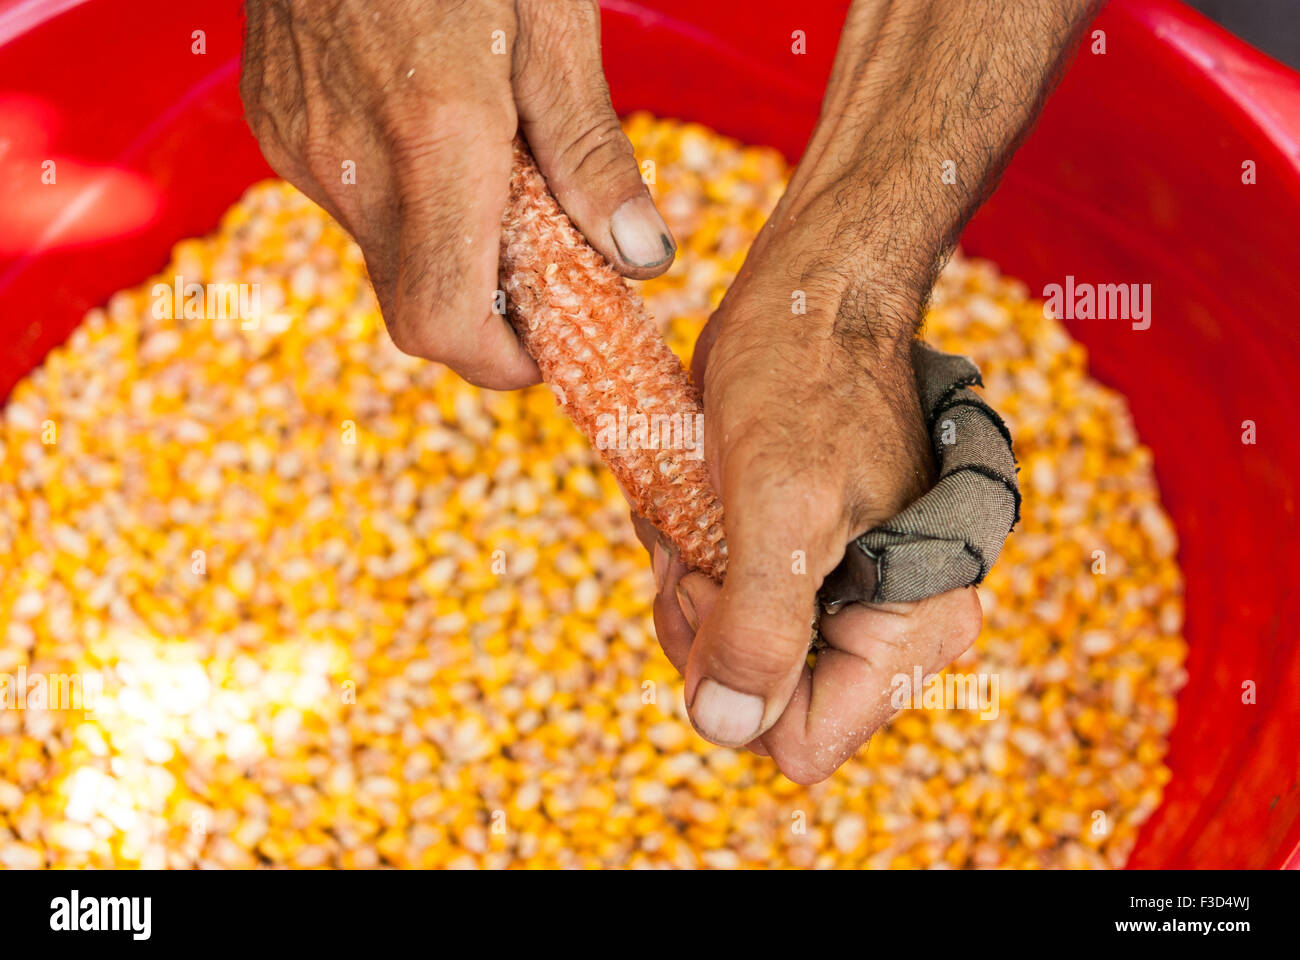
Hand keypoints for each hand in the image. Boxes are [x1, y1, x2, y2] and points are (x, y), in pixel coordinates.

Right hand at [240, 0, 674, 387]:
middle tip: (542, 266)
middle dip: (486, 312)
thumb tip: (640, 257)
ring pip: (385, 258)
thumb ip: (591, 153)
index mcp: (433, 136)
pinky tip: (431, 137)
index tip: (551, 344)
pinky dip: (403, 203)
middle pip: (417, 308)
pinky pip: (348, 205)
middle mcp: (350, 160)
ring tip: (492, 174)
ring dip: (446, 251)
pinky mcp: (274, 126)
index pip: (445, 324)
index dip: (501, 363)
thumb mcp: (553, 24)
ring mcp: (300, 146)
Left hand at [631, 0, 1098, 781]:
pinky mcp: (801, 567)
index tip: (716, 582)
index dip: (735, 678)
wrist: (808, 297)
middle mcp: (885, 627)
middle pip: (756, 705)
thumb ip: (763, 627)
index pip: (801, 742)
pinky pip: (723, 608)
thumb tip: (729, 728)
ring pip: (727, 659)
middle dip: (704, 624)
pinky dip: (691, 561)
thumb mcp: (780, 503)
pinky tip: (696, 503)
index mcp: (910, 628)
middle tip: (700, 539)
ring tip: (697, 508)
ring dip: (689, 586)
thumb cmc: (802, 377)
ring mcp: (840, 598)